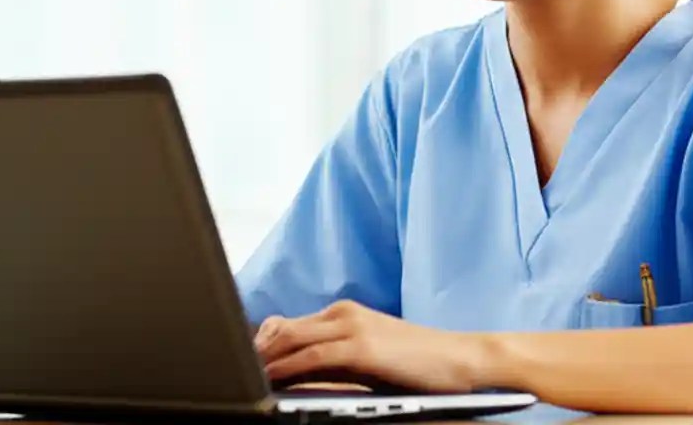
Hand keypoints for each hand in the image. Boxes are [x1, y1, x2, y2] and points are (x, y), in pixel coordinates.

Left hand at [253, 300, 483, 392]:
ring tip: (246, 378)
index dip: (260, 342)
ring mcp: (351, 326)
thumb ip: (335, 356)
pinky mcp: (361, 346)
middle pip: (282, 328)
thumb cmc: (418, 363)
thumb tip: (297, 371)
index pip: (288, 323)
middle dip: (255, 351)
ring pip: (290, 339)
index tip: (242, 360)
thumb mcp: (370, 354)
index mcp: (343, 312)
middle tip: (233, 371)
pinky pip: (311, 357)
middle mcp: (343, 312)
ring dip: (264, 361)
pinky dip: (286, 369)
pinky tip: (272, 381)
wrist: (460, 357)